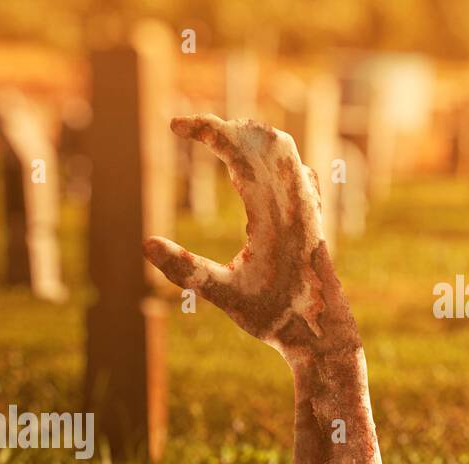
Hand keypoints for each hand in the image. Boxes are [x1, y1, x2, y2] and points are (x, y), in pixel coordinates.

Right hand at [143, 114, 343, 356]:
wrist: (322, 333)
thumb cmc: (273, 317)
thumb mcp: (224, 297)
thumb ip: (187, 271)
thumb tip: (145, 243)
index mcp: (274, 213)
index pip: (241, 150)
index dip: (207, 129)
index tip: (175, 125)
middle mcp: (294, 201)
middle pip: (262, 138)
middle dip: (222, 126)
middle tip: (186, 128)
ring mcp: (306, 205)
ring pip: (280, 149)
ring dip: (244, 137)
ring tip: (210, 137)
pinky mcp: (309, 214)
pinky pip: (289, 167)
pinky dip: (263, 155)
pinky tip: (246, 167)